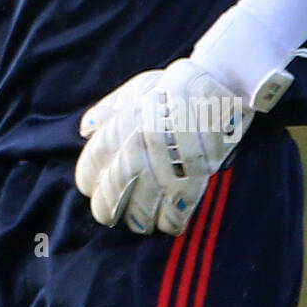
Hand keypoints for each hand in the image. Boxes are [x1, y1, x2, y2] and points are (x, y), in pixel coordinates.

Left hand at [75, 58, 280, 235]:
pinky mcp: (196, 172)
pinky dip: (171, 221)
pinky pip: (177, 207)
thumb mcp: (138, 88)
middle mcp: (140, 140)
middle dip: (109, 207)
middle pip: (116, 186)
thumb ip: (110, 109)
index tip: (90, 190)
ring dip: (139, 219)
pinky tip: (168, 225)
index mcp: (123, 120)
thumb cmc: (177, 87)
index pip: (94, 158)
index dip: (89, 178)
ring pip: (144, 203)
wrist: (221, 82)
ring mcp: (168, 158)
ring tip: (139, 225)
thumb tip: (85, 130)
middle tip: (108, 218)